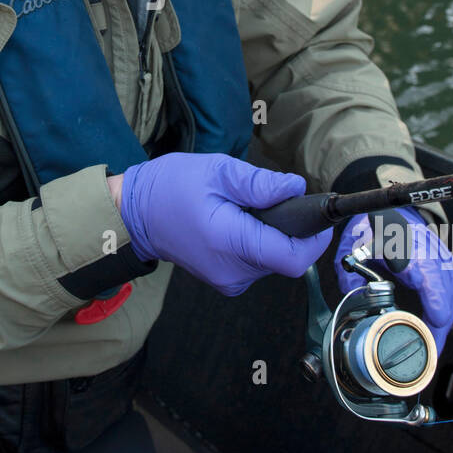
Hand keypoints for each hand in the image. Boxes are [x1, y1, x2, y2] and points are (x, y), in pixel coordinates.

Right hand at [119, 153, 333, 296]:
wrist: (135, 215)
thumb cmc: (171, 187)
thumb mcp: (217, 171)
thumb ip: (260, 183)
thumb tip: (296, 189)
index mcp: (231, 243)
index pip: (293, 257)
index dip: (314, 238)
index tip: (317, 215)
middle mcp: (233, 271)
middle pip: (285, 257)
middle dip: (288, 228)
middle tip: (267, 199)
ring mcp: (228, 281)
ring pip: (272, 260)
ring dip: (271, 234)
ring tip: (243, 209)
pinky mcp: (226, 281)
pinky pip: (257, 263)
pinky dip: (258, 243)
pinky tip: (236, 223)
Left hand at [334, 207, 452, 354]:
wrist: (390, 208)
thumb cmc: (374, 224)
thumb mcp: (353, 243)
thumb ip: (348, 267)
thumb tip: (350, 292)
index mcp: (408, 245)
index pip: (428, 272)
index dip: (435, 297)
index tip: (438, 318)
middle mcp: (429, 251)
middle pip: (446, 290)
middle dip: (441, 323)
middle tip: (432, 349)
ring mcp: (439, 255)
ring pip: (452, 291)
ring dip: (445, 320)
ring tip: (434, 344)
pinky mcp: (443, 261)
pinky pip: (451, 288)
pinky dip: (447, 309)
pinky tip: (439, 326)